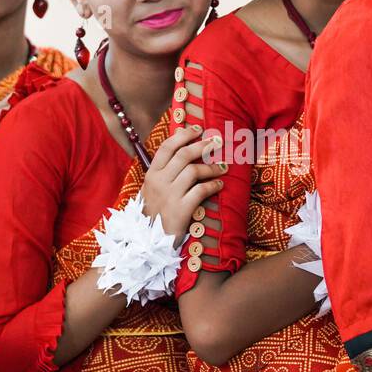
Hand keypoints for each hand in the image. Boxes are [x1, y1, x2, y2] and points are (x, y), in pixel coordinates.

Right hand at [139, 126, 226, 240]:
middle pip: (183, 155)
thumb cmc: (154, 215)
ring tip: (223, 167)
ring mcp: (168, 196)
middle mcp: (158, 182)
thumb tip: (183, 154)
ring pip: (193, 171)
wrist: (148, 242)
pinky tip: (220, 184)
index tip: (198, 129)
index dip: (183, 135)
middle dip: (203, 145)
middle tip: (217, 142)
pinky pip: (200, 191)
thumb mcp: (152, 191)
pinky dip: (213, 185)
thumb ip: (164, 174)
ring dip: (212, 167)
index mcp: (151, 174)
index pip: (167, 147)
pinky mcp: (180, 210)